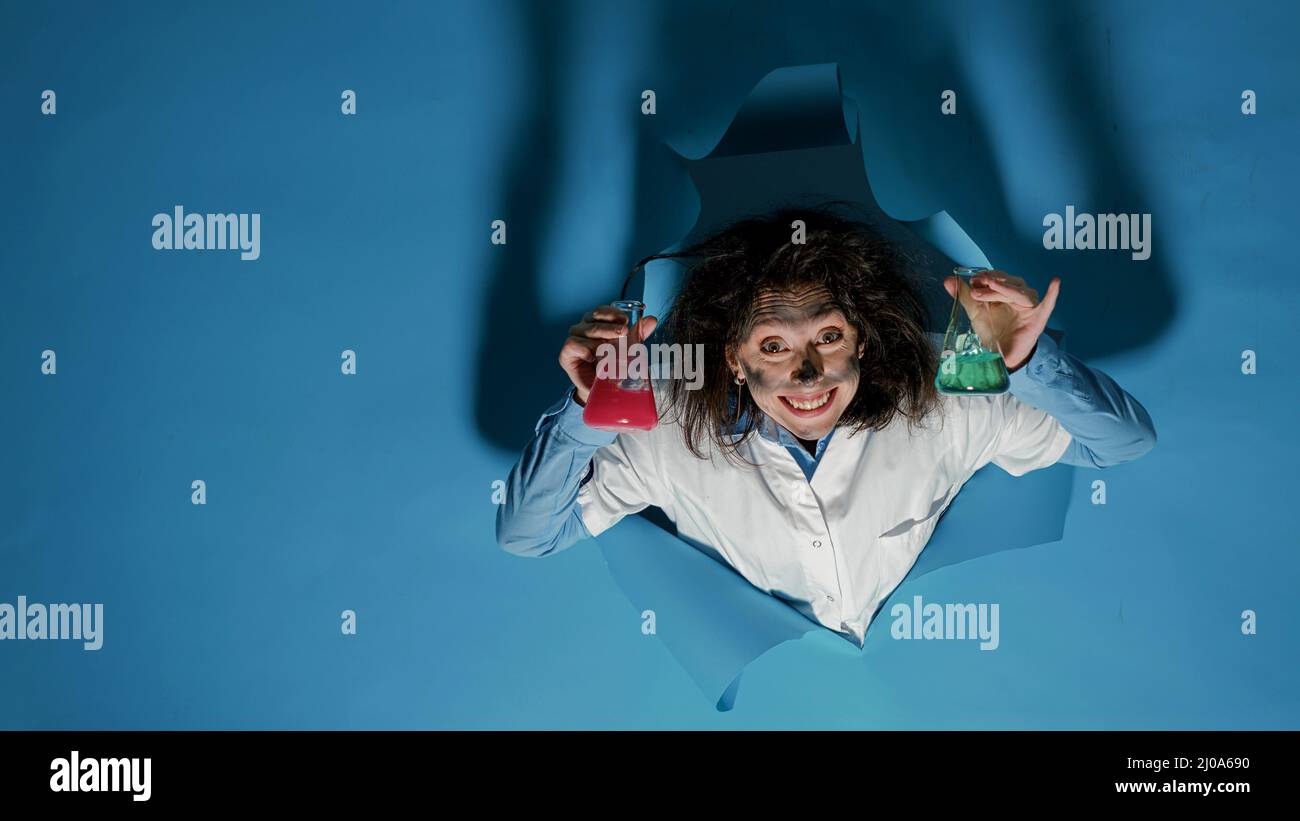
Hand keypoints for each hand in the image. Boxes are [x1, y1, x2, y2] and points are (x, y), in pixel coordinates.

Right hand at [559, 304, 658, 404]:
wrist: (600, 391)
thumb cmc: (612, 367)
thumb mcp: (627, 350)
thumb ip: (638, 334)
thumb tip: (652, 320)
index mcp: (596, 323)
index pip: (602, 311)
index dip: (612, 313)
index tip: (626, 320)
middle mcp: (583, 328)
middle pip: (593, 318)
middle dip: (609, 325)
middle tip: (623, 332)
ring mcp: (574, 339)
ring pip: (585, 330)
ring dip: (600, 337)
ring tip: (611, 348)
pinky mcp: (566, 353)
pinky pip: (573, 344)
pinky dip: (585, 349)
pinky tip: (593, 358)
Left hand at [943, 271, 1060, 370]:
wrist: (1001, 356)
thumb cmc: (992, 331)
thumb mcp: (975, 312)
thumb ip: (963, 296)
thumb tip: (947, 280)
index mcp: (1004, 292)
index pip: (998, 278)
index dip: (986, 276)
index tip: (973, 280)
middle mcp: (1018, 296)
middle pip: (1008, 283)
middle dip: (992, 282)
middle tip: (978, 285)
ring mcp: (1029, 306)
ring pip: (1020, 291)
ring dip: (1005, 288)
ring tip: (991, 286)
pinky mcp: (1038, 318)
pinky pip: (1048, 304)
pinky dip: (1052, 293)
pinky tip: (1055, 282)